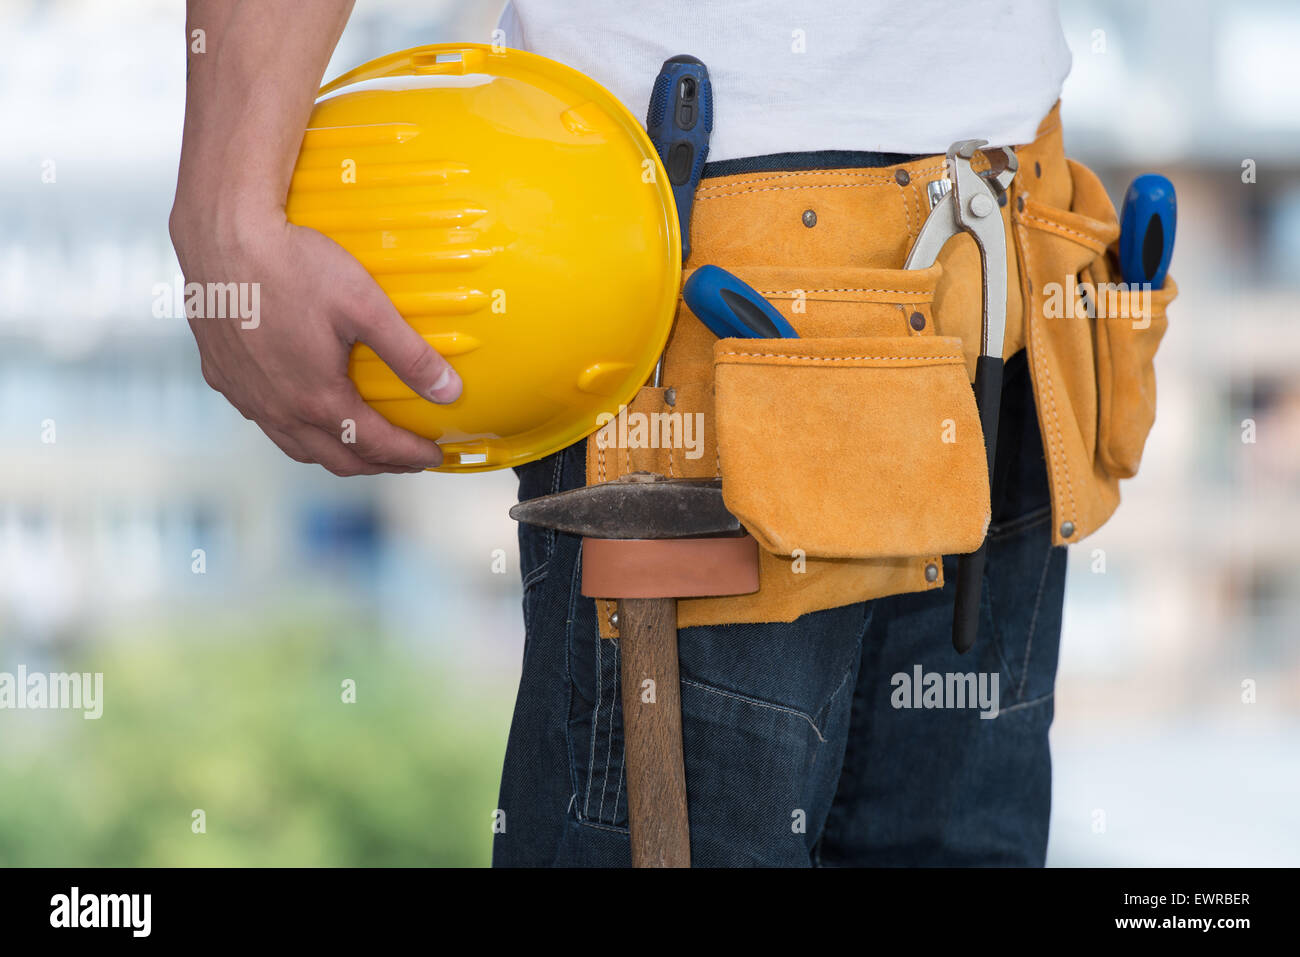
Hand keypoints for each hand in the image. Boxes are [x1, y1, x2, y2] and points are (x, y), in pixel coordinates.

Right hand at [170, 205, 460, 474]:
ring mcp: (245, 395)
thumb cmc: (293, 265)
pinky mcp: (220, 375)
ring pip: (296, 446)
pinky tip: (306, 410)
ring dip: (336, 452)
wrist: (220, 235)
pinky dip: (296, 429)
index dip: (409, 454)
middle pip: (336, 459)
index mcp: (316, 399)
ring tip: (363, 444)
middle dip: (378, 463)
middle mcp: (276, 409)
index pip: (374, 446)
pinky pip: (264, 419)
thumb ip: (410, 355)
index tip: (434, 454)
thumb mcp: (366, 307)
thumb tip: (450, 392)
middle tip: (407, 457)